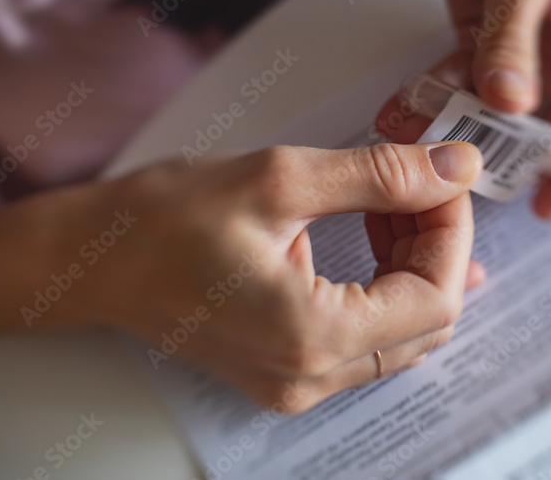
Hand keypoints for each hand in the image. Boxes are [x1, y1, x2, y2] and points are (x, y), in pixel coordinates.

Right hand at [0, 142, 482, 412]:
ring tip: (398, 202)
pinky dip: (387, 284)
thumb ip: (382, 175)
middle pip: (429, 320)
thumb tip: (457, 166)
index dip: (453, 233)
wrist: (93, 259)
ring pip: (406, 331)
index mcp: (311, 335)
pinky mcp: (290, 372)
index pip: (436, 298)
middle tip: (423, 183)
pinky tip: (380, 235)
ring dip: (415, 262)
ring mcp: (299, 383)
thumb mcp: (281, 178)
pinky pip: (371, 338)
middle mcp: (310, 377)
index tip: (444, 180)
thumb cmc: (163, 220)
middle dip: (439, 244)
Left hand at [381, 0, 550, 218]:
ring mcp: (527, 57)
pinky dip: (442, 103)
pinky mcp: (486, 48)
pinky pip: (467, 92)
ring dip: (469, 134)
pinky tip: (412, 104)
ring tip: (427, 134)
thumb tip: (511, 104)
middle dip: (517, 160)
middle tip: (471, 174)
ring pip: (506, 122)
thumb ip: (513, 37)